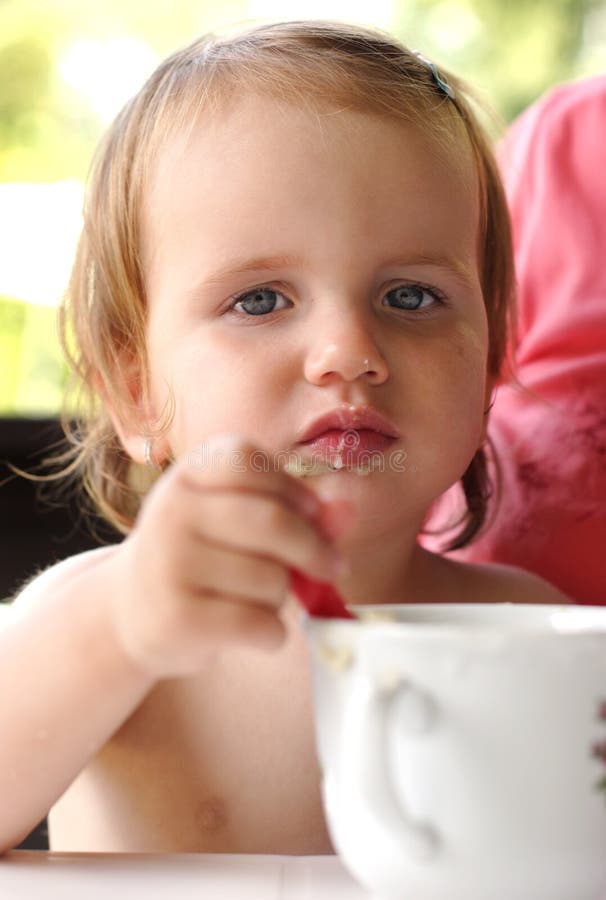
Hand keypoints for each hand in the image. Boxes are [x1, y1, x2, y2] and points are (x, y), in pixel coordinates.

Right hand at [107, 435, 345, 678]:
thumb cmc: (201, 555)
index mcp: (189, 473)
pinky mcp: (178, 616)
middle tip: (332, 567)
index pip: (252, 463)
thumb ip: (298, 510)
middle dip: (314, 550)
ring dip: (282, 597)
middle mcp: (173, 510)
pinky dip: (272, 634)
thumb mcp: (238, 518)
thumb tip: (348, 510)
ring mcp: (170, 563)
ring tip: (257, 599)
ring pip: (272, 579)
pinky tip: (253, 630)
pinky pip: (260, 624)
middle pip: (272, 521)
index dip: (294, 491)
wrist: (130, 610)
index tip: (313, 514)